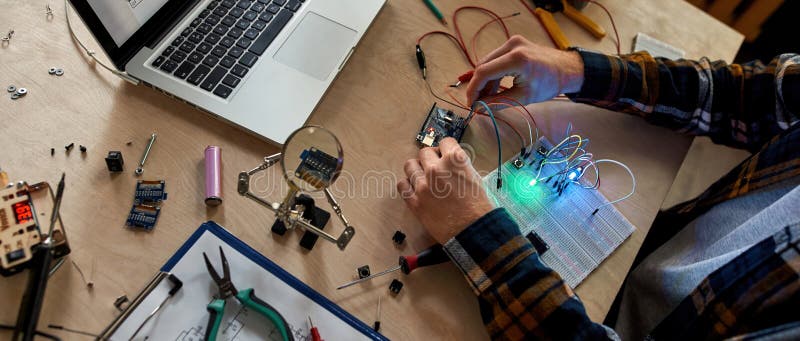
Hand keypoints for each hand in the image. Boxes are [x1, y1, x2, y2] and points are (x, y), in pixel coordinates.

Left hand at [397, 138, 494, 242]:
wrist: (473, 230)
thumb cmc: (479, 206)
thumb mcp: (474, 177)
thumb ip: (459, 165)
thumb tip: (448, 161)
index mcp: (455, 160)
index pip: (444, 142)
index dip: (445, 148)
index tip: (445, 154)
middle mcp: (436, 169)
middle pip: (424, 152)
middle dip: (430, 158)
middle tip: (435, 168)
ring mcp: (423, 185)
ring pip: (410, 166)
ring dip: (417, 169)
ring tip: (423, 177)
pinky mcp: (414, 202)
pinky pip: (402, 185)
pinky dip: (407, 185)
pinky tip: (415, 188)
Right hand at [466, 35, 584, 104]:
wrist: (567, 69)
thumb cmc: (549, 84)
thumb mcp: (523, 97)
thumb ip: (498, 102)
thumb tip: (479, 108)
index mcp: (516, 59)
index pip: (484, 72)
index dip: (474, 89)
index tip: (471, 103)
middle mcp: (512, 45)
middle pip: (483, 66)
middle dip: (478, 86)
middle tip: (478, 102)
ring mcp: (512, 42)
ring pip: (487, 62)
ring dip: (485, 81)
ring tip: (487, 97)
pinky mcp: (513, 43)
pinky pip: (495, 59)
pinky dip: (492, 74)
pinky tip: (495, 87)